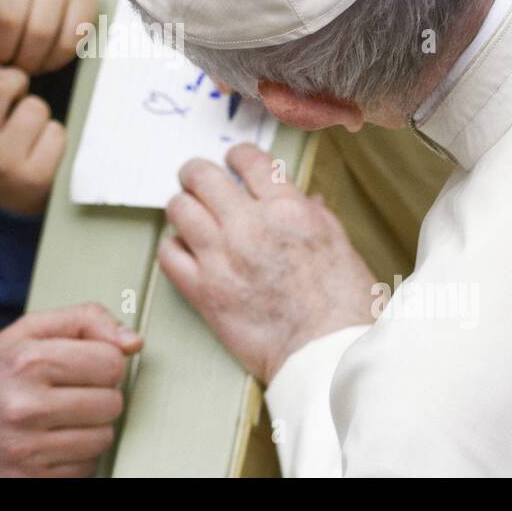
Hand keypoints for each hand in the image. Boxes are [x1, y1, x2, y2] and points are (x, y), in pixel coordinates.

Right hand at [0, 60, 64, 214]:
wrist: (1, 212)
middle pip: (1, 83)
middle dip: (17, 82)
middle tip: (17, 96)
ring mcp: (2, 163)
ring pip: (34, 106)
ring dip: (38, 113)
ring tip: (28, 131)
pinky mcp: (33, 177)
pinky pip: (56, 132)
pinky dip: (54, 138)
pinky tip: (40, 151)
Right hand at [0, 303, 142, 476]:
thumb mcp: (26, 332)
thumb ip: (84, 320)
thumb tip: (133, 341)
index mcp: (29, 360)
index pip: (111, 362)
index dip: (103, 361)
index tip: (84, 364)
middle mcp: (28, 406)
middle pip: (112, 403)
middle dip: (98, 395)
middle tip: (68, 392)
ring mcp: (28, 449)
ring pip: (103, 438)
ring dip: (89, 427)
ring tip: (59, 417)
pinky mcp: (31, 480)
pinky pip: (85, 468)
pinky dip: (75, 455)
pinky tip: (50, 441)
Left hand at [159, 143, 377, 384]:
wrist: (327, 355)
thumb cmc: (343, 304)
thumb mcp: (338, 243)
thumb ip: (313, 214)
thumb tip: (304, 198)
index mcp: (288, 209)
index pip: (247, 159)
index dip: (236, 156)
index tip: (233, 162)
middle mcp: (249, 226)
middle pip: (200, 176)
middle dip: (196, 174)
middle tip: (197, 180)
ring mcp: (221, 258)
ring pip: (178, 208)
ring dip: (183, 206)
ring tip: (190, 214)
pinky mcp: (203, 291)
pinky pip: (168, 253)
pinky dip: (173, 247)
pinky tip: (186, 250)